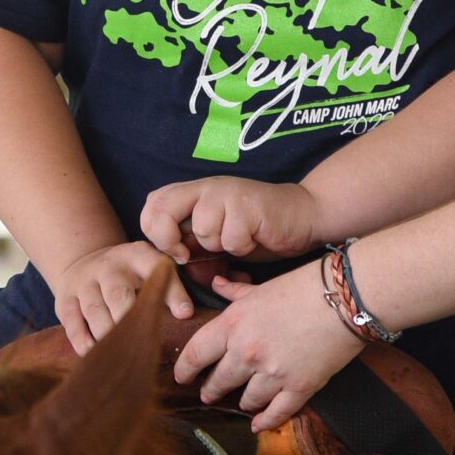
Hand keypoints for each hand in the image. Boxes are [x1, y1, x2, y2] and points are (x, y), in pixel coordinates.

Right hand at [52, 238, 191, 354]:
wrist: (85, 262)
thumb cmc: (130, 274)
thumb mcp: (149, 267)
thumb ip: (168, 284)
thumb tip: (186, 312)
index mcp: (136, 256)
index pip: (155, 269)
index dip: (171, 292)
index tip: (185, 314)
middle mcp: (108, 267)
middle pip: (118, 294)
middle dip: (131, 320)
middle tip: (145, 344)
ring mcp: (83, 283)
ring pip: (94, 311)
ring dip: (108, 335)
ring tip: (122, 356)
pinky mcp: (65, 299)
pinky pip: (72, 323)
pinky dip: (83, 341)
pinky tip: (95, 354)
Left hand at [139, 176, 322, 263]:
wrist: (303, 214)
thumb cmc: (257, 230)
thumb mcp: (218, 238)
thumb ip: (194, 247)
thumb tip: (175, 267)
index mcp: (193, 192)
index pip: (152, 204)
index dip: (155, 232)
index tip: (175, 252)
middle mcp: (206, 188)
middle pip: (162, 208)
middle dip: (168, 238)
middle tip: (186, 254)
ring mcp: (226, 193)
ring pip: (202, 230)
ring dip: (219, 246)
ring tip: (239, 239)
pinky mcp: (248, 205)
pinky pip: (231, 240)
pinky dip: (242, 248)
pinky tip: (255, 237)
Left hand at [171, 259, 361, 432]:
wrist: (346, 298)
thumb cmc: (303, 286)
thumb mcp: (262, 287)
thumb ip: (235, 293)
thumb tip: (217, 285)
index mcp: (233, 324)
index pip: (196, 354)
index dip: (184, 370)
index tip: (181, 377)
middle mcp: (247, 352)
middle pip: (218, 381)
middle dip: (211, 389)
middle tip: (207, 394)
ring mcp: (272, 373)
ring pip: (246, 399)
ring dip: (241, 402)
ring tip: (239, 403)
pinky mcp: (299, 388)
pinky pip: (276, 412)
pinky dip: (265, 420)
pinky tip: (258, 424)